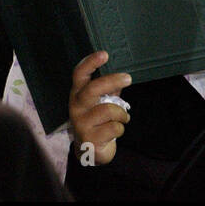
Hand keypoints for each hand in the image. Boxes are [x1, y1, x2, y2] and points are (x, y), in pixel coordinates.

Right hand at [69, 51, 130, 165]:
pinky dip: (120, 128)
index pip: (79, 75)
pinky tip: (115, 131)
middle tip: (128, 77)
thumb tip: (122, 76)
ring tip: (123, 118)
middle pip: (92, 89)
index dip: (90, 63)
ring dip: (122, 114)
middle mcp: (76, 106)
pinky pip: (114, 128)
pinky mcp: (90, 138)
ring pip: (108, 110)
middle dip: (112, 81)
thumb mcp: (99, 103)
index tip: (104, 54)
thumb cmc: (96, 122)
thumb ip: (109, 90)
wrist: (89, 151)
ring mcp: (81, 122)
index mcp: (77, 94)